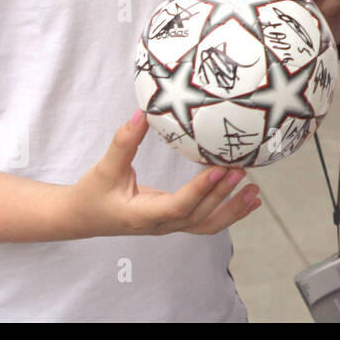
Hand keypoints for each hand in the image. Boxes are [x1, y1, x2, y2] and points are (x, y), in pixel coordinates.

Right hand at [65, 110, 260, 237]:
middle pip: (199, 215)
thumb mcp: (105, 168)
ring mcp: (170, 226)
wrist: (83, 217)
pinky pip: (207, 222)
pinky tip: (249, 201)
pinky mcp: (176, 221)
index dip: (200, 189)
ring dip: (233, 209)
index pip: (178, 206)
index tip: (219, 168)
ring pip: (207, 224)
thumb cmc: (93, 193)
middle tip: (243, 169)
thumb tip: (142, 113)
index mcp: (143, 215)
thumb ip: (124, 141)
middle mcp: (161, 225)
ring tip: (255, 191)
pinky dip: (230, 213)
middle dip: (223, 193)